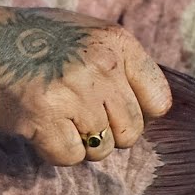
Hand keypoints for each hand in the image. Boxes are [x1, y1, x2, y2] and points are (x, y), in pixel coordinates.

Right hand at [0, 6, 171, 165]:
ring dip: (81, 142)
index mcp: (118, 43)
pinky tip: (41, 129)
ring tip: (58, 119)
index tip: (118, 113)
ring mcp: (74, 91)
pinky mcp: (43, 116)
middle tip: (80, 119)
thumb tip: (154, 110)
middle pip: (132, 131)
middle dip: (108, 133)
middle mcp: (101, 65)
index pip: (159, 101)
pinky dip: (55, 151)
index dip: (140, 115)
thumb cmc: (35, 41)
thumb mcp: (88, 37)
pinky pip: (70, 157)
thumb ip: (123, 66)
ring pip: (102, 148)